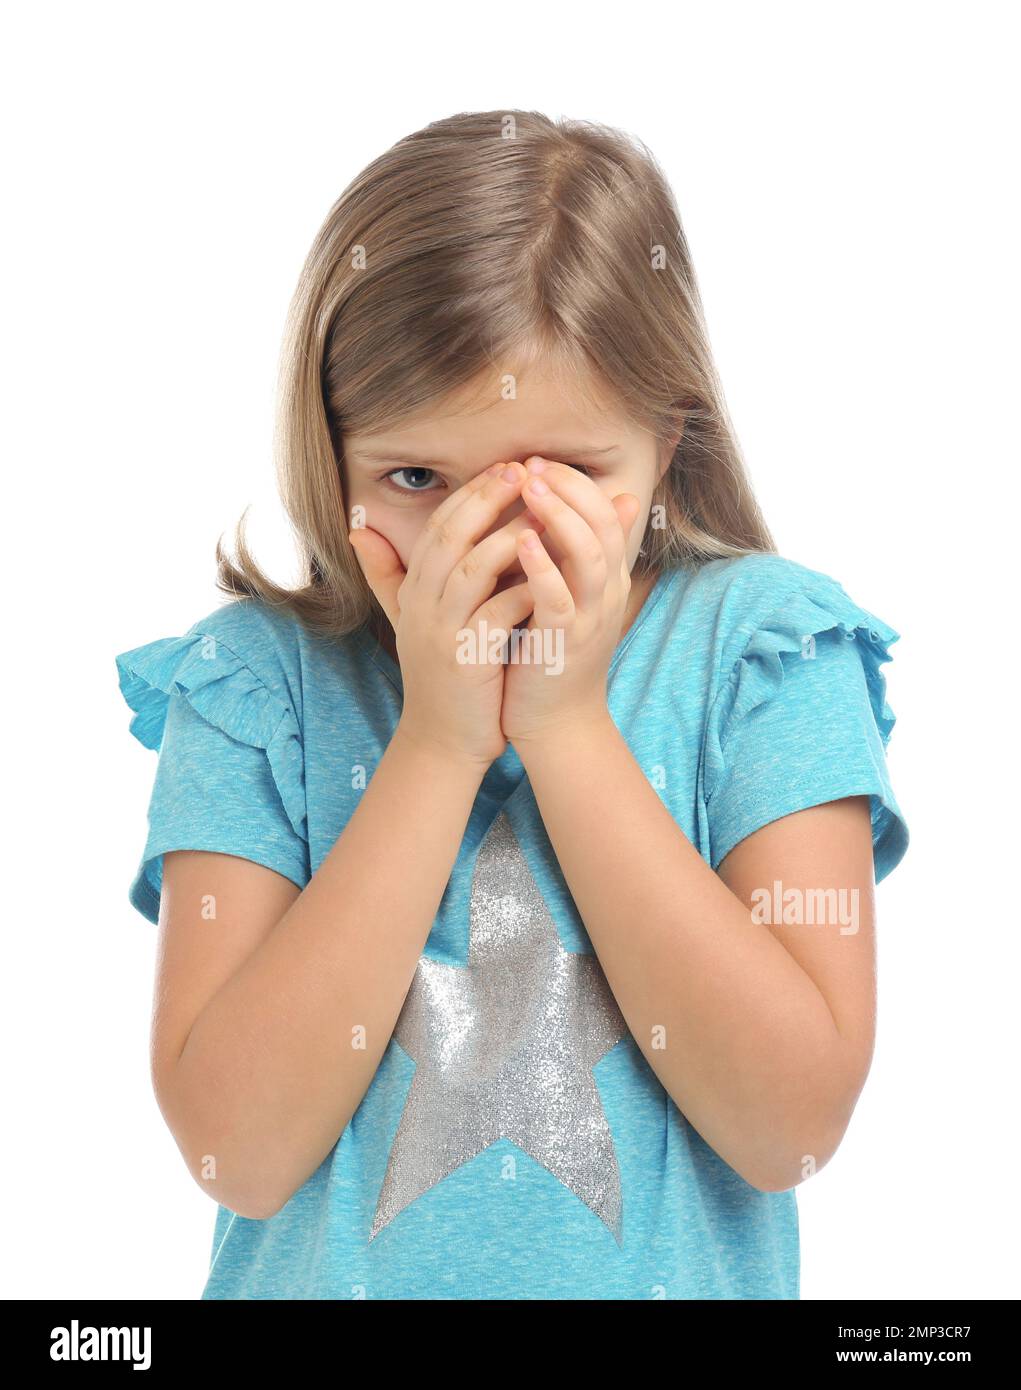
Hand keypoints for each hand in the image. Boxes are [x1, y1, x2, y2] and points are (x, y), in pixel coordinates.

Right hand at [348, 460, 545, 768]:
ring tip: (543, 513)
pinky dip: (522, 590)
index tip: (507, 466)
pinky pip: (496, 614)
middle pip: (450, 536)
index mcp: (414, 591)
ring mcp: (441, 633)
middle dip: (486, 498)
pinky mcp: (466, 660)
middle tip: (523, 470)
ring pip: (471, 569)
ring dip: (507, 536)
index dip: (472, 493)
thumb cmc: (441, 676)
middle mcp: (421, 607)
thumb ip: (388, 574)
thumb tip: (359, 529)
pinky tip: (548, 574)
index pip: (439, 526)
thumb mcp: (409, 620)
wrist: (443, 741)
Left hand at [500, 456, 641, 748]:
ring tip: (530, 487)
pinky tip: (522, 543)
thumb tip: (609, 502)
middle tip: (533, 463)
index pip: (604, 512)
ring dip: (560, 517)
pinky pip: (561, 599)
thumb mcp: (569, 594)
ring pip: (590, 556)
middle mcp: (606, 592)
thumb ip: (576, 550)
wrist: (551, 721)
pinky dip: (544, 568)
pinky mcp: (567, 643)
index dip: (574, 483)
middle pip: (603, 524)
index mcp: (606, 577)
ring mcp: (590, 618)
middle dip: (569, 488)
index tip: (537, 460)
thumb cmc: (549, 652)